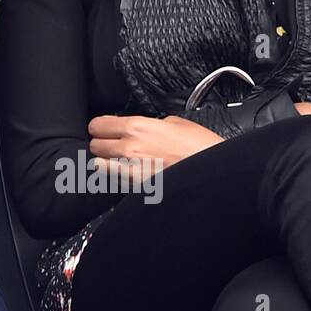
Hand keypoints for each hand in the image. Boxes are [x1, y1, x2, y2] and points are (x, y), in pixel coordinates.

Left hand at [88, 113, 224, 176]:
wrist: (214, 174)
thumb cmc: (201, 149)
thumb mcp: (177, 123)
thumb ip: (152, 123)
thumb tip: (143, 126)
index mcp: (138, 126)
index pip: (99, 124)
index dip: (100, 125)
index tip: (103, 127)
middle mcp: (130, 147)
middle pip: (96, 144)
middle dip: (102, 142)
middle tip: (111, 143)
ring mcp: (131, 170)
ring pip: (99, 163)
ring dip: (106, 160)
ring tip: (117, 159)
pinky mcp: (136, 187)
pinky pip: (112, 180)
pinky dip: (114, 176)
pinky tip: (121, 173)